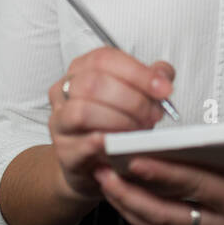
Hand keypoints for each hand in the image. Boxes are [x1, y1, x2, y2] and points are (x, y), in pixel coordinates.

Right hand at [47, 48, 175, 203]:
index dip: (138, 73)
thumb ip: (153, 79)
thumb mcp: (137, 95)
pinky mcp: (63, 150)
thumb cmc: (116, 123)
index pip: (104, 59)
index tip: (164, 90)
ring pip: (83, 110)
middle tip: (154, 115)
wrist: (94, 164)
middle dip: (132, 100)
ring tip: (140, 131)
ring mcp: (59, 120)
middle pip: (93, 83)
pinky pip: (83, 143)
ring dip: (119, 121)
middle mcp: (63, 91)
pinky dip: (109, 143)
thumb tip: (163, 78)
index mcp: (82, 69)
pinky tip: (125, 145)